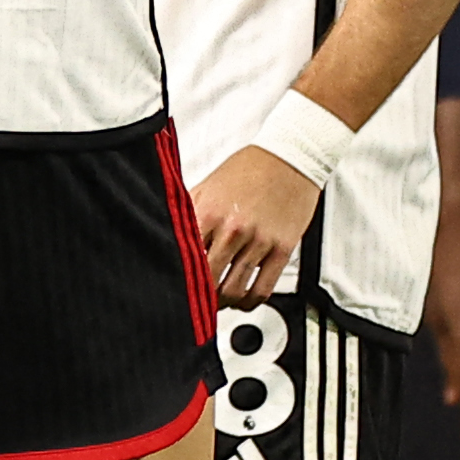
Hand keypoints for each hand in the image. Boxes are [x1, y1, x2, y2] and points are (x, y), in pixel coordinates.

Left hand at [191, 143, 323, 308]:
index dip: (179, 278)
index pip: (185, 259)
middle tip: (198, 299)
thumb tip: (170, 239)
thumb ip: (188, 214)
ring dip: (223, 303)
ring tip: (220, 300)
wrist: (290, 156)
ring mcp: (259, 241)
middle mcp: (233, 229)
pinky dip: (250, 302)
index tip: (178, 285)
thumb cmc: (249, 169)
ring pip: (234, 291)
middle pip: (207, 281)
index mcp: (209, 213)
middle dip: (200, 296)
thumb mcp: (207, 187)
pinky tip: (244, 300)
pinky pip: (263, 289)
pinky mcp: (282, 249)